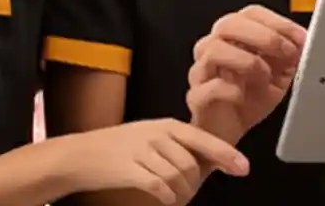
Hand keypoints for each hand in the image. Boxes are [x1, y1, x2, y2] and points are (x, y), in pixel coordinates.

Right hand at [60, 118, 248, 203]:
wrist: (80, 154)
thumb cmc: (119, 147)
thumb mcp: (151, 136)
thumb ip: (178, 145)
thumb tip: (210, 161)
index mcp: (167, 125)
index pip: (204, 140)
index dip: (226, 155)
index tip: (243, 168)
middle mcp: (158, 135)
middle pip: (191, 166)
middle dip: (194, 185)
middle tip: (188, 193)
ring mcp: (143, 151)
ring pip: (178, 178)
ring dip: (181, 194)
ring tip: (176, 198)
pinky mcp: (130, 170)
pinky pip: (160, 187)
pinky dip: (167, 197)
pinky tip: (164, 199)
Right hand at [186, 5, 306, 140]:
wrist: (231, 133)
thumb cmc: (250, 99)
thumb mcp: (279, 76)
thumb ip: (289, 58)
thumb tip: (302, 43)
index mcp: (234, 36)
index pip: (251, 14)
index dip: (278, 22)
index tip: (299, 37)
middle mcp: (214, 47)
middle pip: (229, 24)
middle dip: (264, 36)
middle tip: (286, 52)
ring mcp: (202, 71)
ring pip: (215, 50)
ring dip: (248, 61)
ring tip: (265, 76)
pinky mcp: (197, 96)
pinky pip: (210, 86)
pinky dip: (231, 89)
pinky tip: (243, 95)